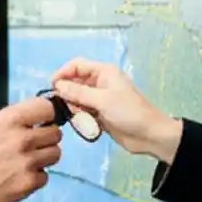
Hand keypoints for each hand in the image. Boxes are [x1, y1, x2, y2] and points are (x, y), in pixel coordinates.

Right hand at [0, 97, 62, 201]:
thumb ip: (21, 116)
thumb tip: (49, 111)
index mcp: (11, 119)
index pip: (48, 108)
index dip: (47, 115)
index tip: (43, 121)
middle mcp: (22, 138)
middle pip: (56, 133)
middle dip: (46, 138)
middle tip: (33, 144)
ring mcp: (27, 161)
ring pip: (56, 153)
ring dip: (44, 157)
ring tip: (27, 160)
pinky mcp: (30, 182)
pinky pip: (45, 175)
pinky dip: (35, 177)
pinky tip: (21, 175)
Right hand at [51, 58, 181, 163]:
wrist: (149, 135)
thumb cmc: (129, 112)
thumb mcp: (103, 100)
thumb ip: (79, 93)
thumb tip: (57, 85)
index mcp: (104, 72)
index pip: (77, 66)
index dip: (63, 73)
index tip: (52, 87)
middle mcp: (100, 83)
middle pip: (75, 83)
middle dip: (67, 93)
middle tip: (64, 107)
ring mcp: (99, 99)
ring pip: (77, 99)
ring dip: (73, 107)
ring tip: (77, 117)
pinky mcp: (99, 114)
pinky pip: (83, 112)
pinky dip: (80, 117)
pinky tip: (82, 124)